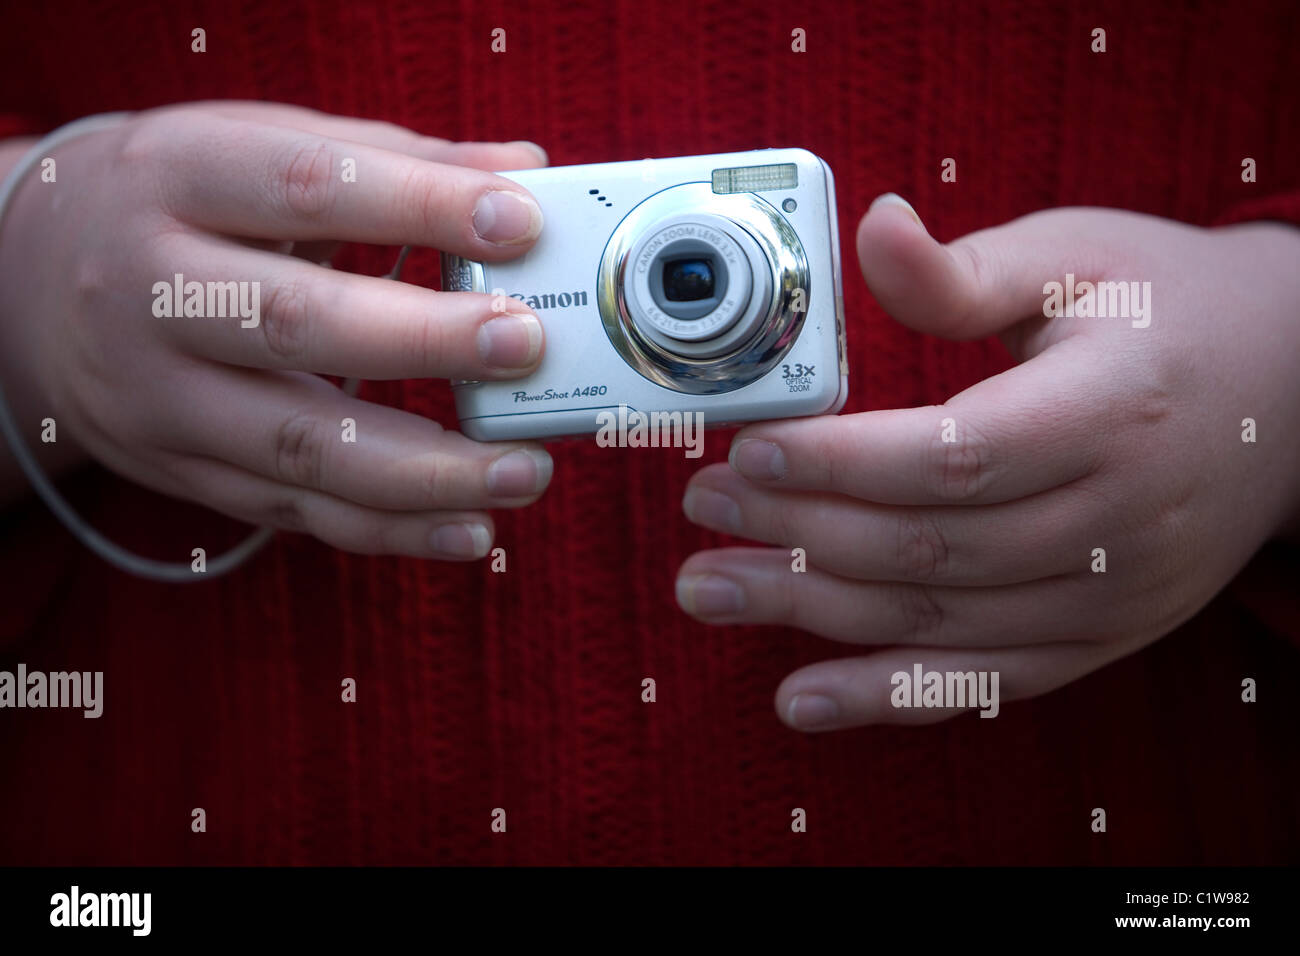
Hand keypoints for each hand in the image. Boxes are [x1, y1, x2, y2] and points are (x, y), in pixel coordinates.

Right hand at [0, 101, 552, 557]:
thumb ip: (389, 160)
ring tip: (526, 469)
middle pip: (291, 323)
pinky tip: (473, 528)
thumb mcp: (253, 147)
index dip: (417, 204)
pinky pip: (298, 511)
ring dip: (427, 471)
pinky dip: (393, 530)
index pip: (305, 186)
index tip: (517, 222)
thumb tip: (519, 172)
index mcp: (174, 180)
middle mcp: (151, 292)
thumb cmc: (176, 204)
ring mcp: (162, 398)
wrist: (32, 285)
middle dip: (420, 340)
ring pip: (299, 446)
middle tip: (524, 344)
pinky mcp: (185, 472)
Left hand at [677, 196, 1299, 729]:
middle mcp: (1119, 521)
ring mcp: (1112, 596)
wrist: (1290, 394)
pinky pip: (981, 684)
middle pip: (929, 548)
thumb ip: (964, 270)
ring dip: (808, 611)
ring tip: (707, 589)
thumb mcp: (1079, 259)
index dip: (841, 462)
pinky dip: (886, 698)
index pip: (955, 456)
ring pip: (937, 622)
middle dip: (797, 531)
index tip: (749, 450)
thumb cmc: (1168, 308)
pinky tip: (798, 699)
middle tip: (701, 509)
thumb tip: (872, 227)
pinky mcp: (1098, 638)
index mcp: (1115, 412)